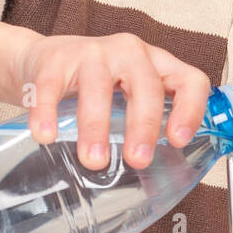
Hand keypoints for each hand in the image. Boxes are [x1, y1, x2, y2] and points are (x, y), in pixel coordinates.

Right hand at [10, 30, 212, 172]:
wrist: (42, 60)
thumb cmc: (95, 85)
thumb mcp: (129, 96)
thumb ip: (144, 125)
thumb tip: (156, 179)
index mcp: (156, 64)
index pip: (190, 80)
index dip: (190, 110)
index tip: (177, 140)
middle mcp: (129, 52)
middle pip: (146, 86)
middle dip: (143, 126)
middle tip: (137, 159)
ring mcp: (92, 52)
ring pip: (98, 87)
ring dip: (96, 126)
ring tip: (94, 159)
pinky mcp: (54, 59)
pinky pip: (50, 87)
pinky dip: (47, 112)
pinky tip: (46, 135)